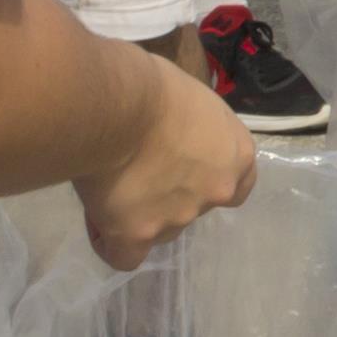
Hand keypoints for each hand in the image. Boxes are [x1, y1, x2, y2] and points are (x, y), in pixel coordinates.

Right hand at [76, 52, 257, 270]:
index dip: (206, 177)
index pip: (237, 184)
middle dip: (166, 195)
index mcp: (236, 154)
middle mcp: (216, 191)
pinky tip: (98, 220)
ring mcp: (179, 217)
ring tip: (105, 183)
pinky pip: (124, 254)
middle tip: (132, 167)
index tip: (178, 164)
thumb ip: (191, 128)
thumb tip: (170, 135)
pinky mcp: (138, 235)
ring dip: (137, 214)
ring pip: (158, 229)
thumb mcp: (188, 97)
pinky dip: (111, 241)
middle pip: (192, 206)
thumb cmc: (149, 82)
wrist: (115, 104)